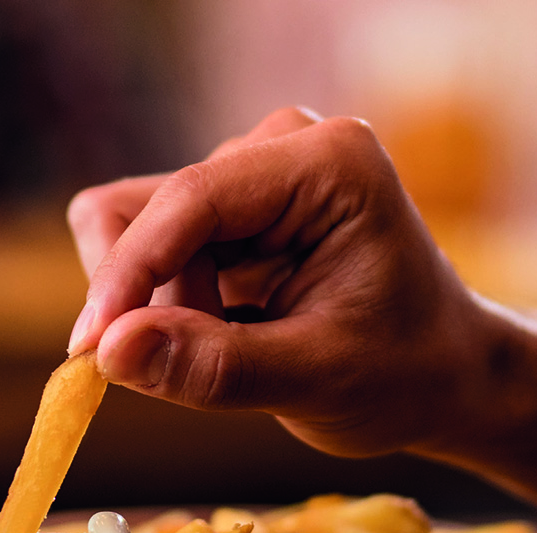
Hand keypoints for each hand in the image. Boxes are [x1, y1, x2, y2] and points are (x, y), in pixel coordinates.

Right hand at [66, 107, 500, 458]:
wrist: (445, 376)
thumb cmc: (405, 375)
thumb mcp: (316, 382)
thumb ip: (214, 367)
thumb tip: (108, 352)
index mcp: (324, 164)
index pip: (190, 200)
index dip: (128, 275)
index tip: (91, 352)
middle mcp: (280, 147)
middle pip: (143, 209)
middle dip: (147, 298)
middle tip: (195, 367)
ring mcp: (251, 175)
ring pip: (134, 230)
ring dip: (158, 304)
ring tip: (234, 348)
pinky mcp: (229, 209)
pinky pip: (151, 250)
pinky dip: (166, 305)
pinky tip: (228, 334)